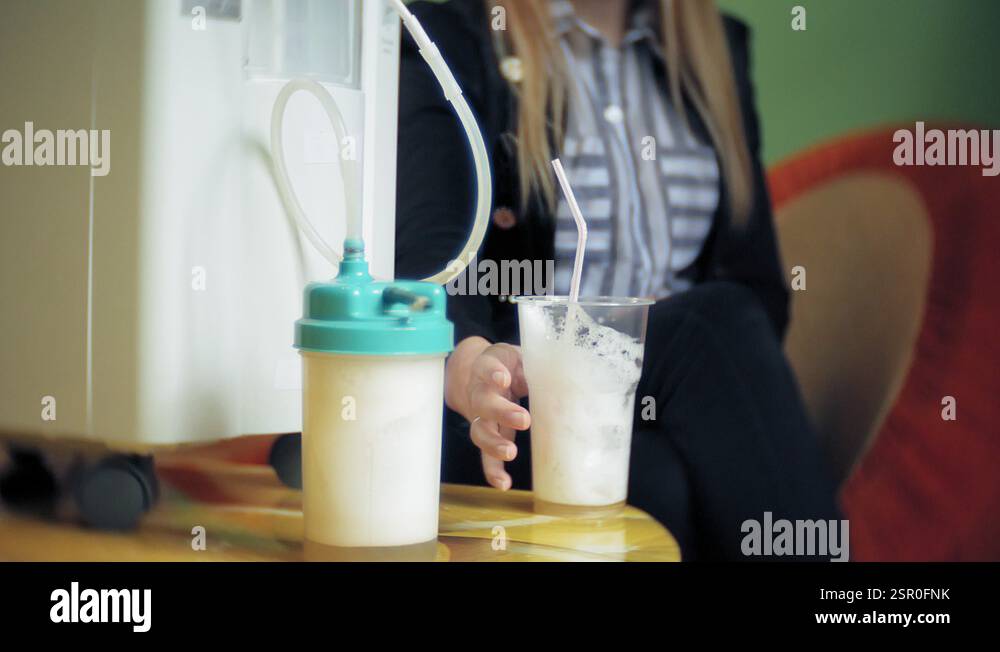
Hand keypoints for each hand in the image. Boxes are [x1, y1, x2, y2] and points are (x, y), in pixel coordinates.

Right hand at [446, 338, 530, 489]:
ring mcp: (479, 416)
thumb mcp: (524, 357)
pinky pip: (484, 455)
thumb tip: (578, 378)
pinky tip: (503, 483)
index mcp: (489, 368)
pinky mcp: (486, 435)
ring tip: (510, 453)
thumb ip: (542, 367)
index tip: (504, 379)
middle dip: (501, 412)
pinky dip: (492, 469)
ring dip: (493, 443)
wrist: (483, 372)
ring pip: (479, 430)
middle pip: (483, 402)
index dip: (493, 372)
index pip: (487, 367)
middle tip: (523, 419)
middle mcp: (480, 392)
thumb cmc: (512, 365)